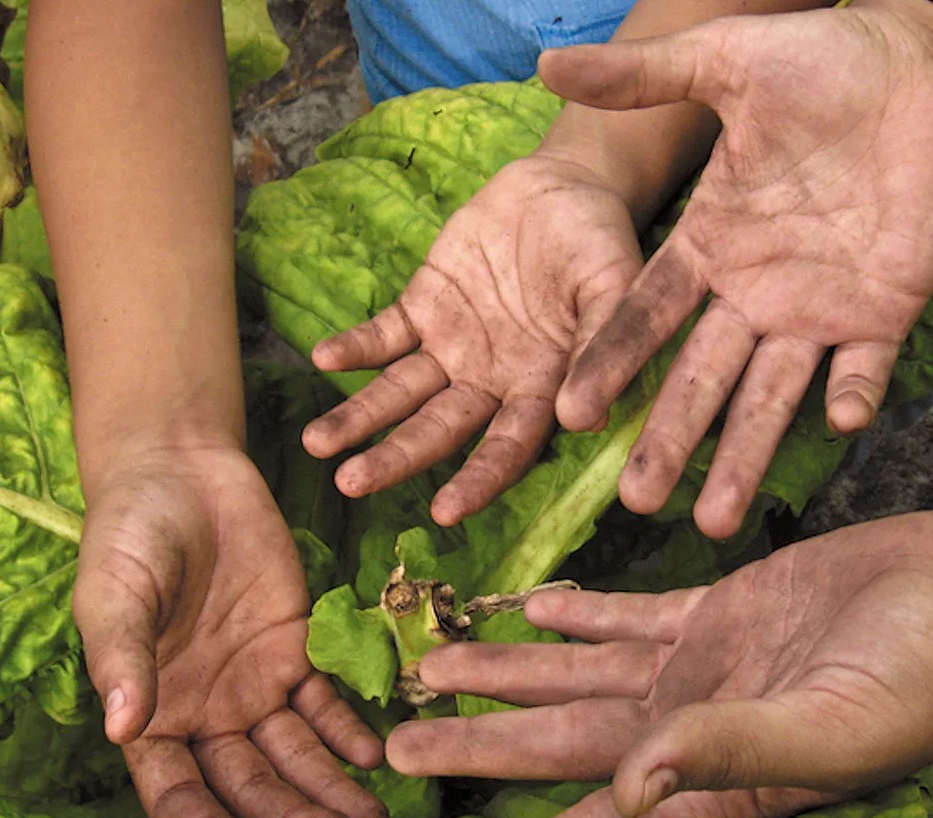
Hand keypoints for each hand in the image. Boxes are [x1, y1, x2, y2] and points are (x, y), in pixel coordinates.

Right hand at [72, 444, 387, 817]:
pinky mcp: (296, 646)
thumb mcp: (113, 592)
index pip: (180, 795)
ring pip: (297, 754)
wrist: (181, 473)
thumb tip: (121, 728)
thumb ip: (121, 657)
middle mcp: (206, 715)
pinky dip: (349, 729)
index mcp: (151, 716)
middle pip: (252, 785)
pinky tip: (374, 752)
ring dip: (332, 788)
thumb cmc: (128, 535)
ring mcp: (254, 684)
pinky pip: (326, 700)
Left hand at [302, 153, 644, 525]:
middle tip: (351, 483)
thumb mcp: (617, 289)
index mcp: (542, 387)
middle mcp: (492, 379)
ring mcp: (454, 345)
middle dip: (395, 458)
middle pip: (438, 430)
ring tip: (316, 444)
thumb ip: (602, 345)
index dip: (478, 479)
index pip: (507, 447)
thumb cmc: (602, 245)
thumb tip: (584, 420)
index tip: (444, 512)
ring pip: (401, 393)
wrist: (564, 190)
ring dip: (359, 418)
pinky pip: (385, 335)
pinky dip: (356, 348)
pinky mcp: (426, 305)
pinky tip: (324, 359)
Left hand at [385, 511, 932, 817]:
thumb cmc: (928, 676)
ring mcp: (704, 663)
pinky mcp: (723, 606)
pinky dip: (577, 610)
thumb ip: (724, 751)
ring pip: (578, 671)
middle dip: (478, 749)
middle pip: (560, 744)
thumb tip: (620, 794)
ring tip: (434, 669)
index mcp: (713, 776)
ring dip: (509, 672)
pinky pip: (629, 613)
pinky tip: (532, 604)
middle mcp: (693, 727)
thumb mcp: (831, 727)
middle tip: (392, 752)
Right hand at [543, 0, 932, 537]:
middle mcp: (753, 291)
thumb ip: (643, 77)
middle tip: (638, 500)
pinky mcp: (885, 310)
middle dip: (669, 439)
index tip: (573, 410)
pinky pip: (865, 367)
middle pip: (700, 379)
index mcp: (708, 243)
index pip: (647, 316)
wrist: (923, 61)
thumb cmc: (822, 58)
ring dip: (745, 455)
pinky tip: (840, 422)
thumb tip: (545, 64)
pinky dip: (855, 394)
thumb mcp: (726, 59)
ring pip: (771, 396)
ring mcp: (818, 308)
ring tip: (714, 519)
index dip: (612, 362)